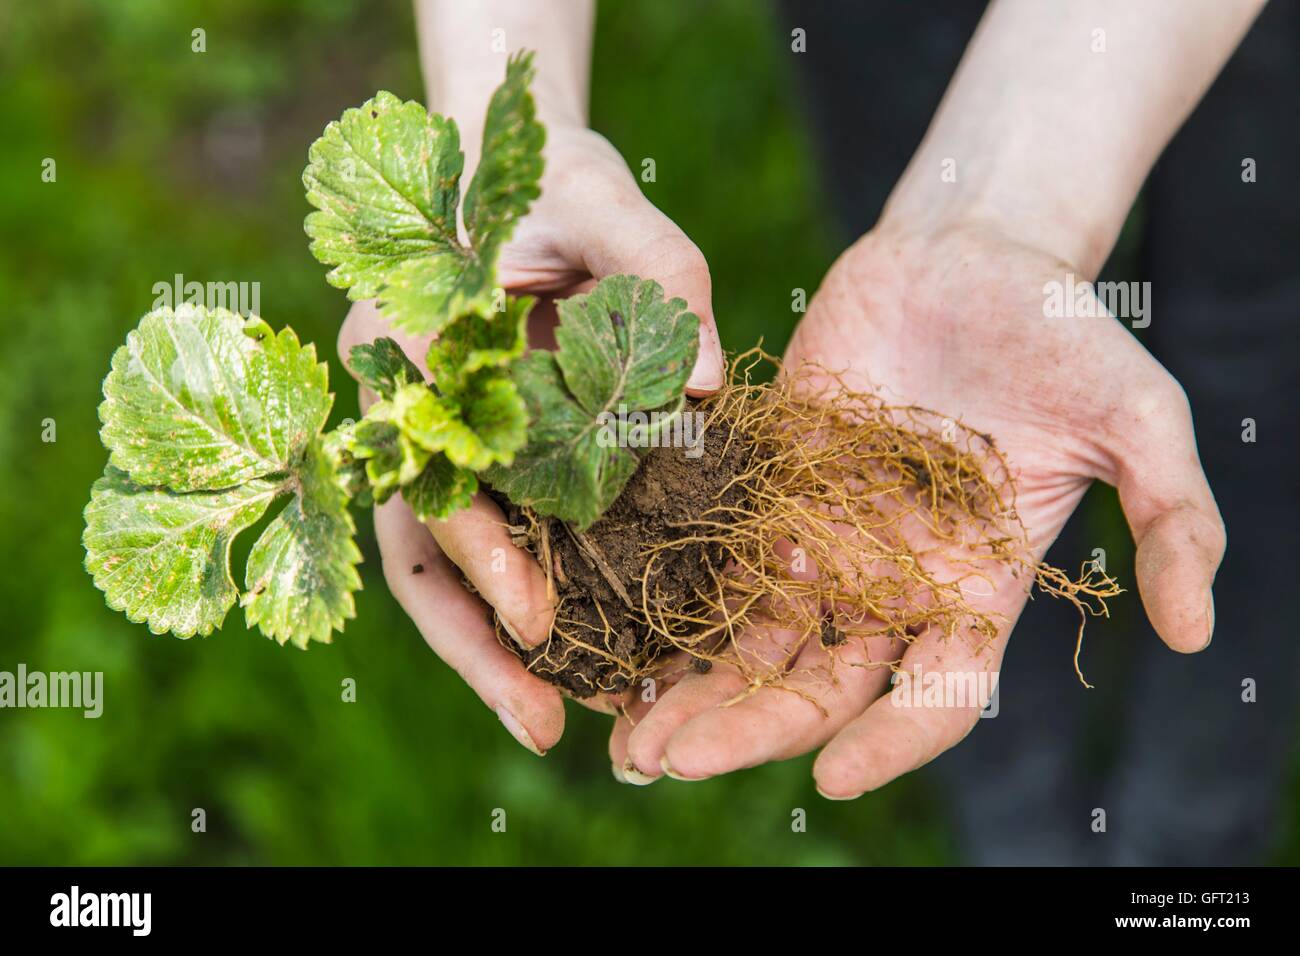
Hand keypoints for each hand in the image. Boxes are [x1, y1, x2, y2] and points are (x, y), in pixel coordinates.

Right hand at [339, 122, 723, 753]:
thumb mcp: (614, 208)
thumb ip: (660, 274)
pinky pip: (482, 541)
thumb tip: (702, 393)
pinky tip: (571, 654)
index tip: (537, 618)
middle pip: (414, 540)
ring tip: (554, 718)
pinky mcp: (470, 461)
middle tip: (540, 721)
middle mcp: (397, 403)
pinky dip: (520, 600)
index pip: (426, 462)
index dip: (475, 547)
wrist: (526, 186)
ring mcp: (425, 439)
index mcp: (407, 337)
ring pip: (436, 560)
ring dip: (489, 643)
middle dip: (475, 637)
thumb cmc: (563, 190)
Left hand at [612, 219, 1223, 794]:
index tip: (831, 777)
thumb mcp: (1137, 417)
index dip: (889, 744)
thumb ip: (1172, 517)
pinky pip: (710, 558)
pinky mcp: (764, 484)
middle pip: (817, 686)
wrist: (965, 252)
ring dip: (692, 692)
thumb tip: (1199, 635)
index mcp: (975, 584)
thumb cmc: (1059, 330)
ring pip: (750, 639)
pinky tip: (614, 632)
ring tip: (627, 738)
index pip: (933, 694)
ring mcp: (821, 536)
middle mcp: (890, 578)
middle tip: (669, 765)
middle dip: (747, 731)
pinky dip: (669, 603)